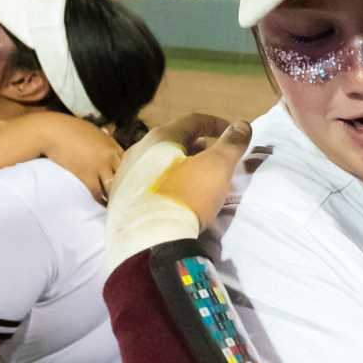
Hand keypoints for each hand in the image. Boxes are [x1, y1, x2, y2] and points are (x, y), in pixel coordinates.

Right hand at [29, 113, 122, 202]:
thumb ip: (103, 134)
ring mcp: (99, 165)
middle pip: (123, 176)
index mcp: (111, 144)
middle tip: (125, 198)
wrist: (52, 131)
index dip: (128, 174)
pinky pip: (97, 191)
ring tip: (115, 205)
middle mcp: (109, 155)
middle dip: (124, 187)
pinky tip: (101, 205)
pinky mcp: (86, 174)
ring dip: (113, 195)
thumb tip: (109, 131)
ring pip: (112, 186)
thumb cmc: (69, 128)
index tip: (128, 183)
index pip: (128, 163)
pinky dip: (100, 200)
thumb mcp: (92, 129)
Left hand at [103, 115, 252, 267]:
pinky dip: (164, 183)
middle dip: (198, 147)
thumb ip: (231, 144)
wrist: (149, 241)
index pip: (193, 121)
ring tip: (195, 179)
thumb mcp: (217, 168)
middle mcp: (138, 150)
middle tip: (215, 159)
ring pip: (157, 162)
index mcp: (160, 138)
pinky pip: (146, 182)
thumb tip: (242, 125)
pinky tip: (172, 196)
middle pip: (173, 140)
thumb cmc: (187, 197)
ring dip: (179, 165)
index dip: (216, 124)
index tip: (232, 134)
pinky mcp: (119, 199)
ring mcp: (125, 175)